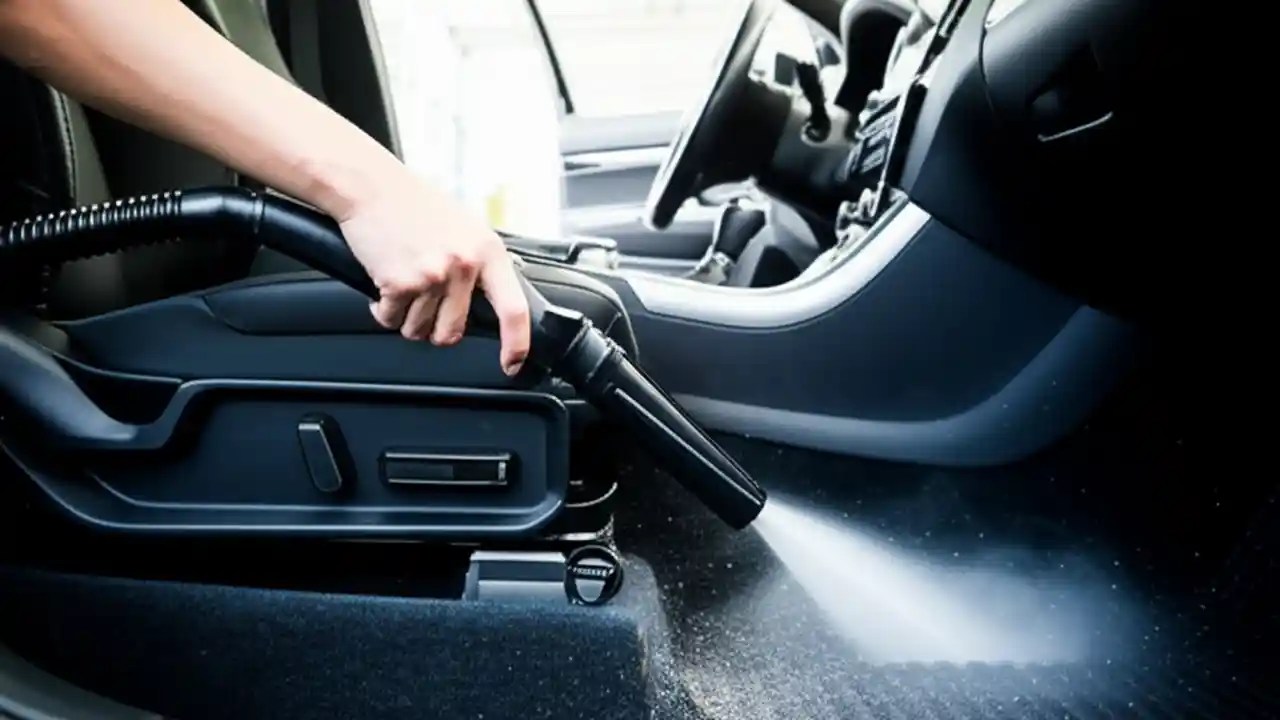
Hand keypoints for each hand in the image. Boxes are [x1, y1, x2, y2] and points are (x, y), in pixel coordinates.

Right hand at [337, 172, 530, 376]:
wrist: (371, 186)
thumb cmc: (415, 205)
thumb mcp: (465, 229)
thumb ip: (480, 265)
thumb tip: (490, 304)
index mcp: (487, 252)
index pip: (513, 309)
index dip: (516, 344)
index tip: (512, 363)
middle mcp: (464, 265)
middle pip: (453, 332)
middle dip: (435, 329)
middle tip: (424, 305)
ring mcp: (432, 276)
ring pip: (418, 330)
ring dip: (406, 317)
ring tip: (403, 284)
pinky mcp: (399, 283)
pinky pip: (391, 319)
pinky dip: (383, 310)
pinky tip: (384, 283)